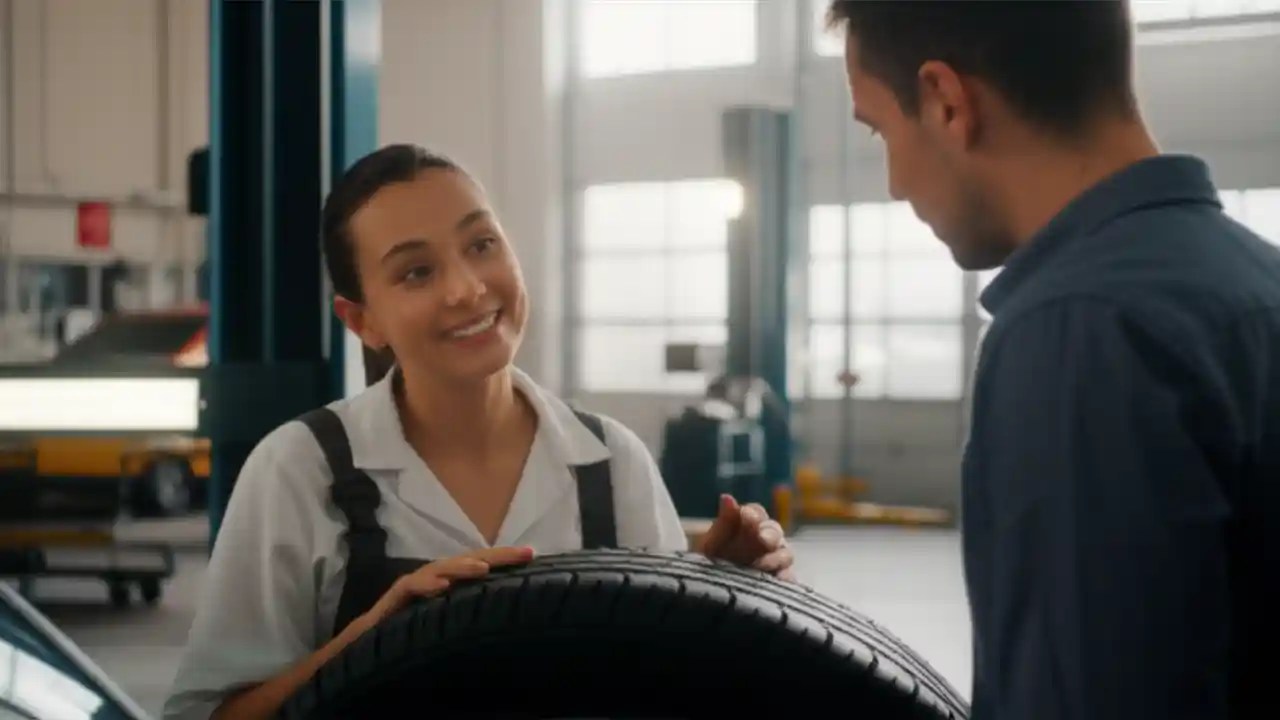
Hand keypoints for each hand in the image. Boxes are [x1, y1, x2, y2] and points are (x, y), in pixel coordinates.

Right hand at [360, 546, 534, 627]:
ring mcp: (417, 582)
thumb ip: (473, 610)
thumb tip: (508, 610)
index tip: (533, 554)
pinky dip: (426, 584)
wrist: (373, 639)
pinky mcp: (397, 594)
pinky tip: (442, 586)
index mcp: (453, 582)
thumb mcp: (451, 619)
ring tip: (483, 568)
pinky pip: (411, 586)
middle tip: (524, 553)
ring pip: (443, 569)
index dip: (506, 559)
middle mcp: (437, 577)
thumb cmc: (416, 629)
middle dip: (497, 556)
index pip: (483, 565)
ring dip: (462, 567)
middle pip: (469, 560)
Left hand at [697, 494, 794, 581]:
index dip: (752, 513)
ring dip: (773, 558)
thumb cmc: (710, 570)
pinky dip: (784, 578)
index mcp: (748, 526)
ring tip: (758, 566)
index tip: (746, 516)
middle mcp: (766, 541)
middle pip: (775, 531)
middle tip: (762, 540)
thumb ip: (723, 524)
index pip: (756, 513)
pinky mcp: (784, 584)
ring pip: (785, 554)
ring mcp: (777, 563)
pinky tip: (775, 581)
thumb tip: (727, 497)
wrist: (712, 604)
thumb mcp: (711, 548)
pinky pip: (790, 578)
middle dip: (769, 533)